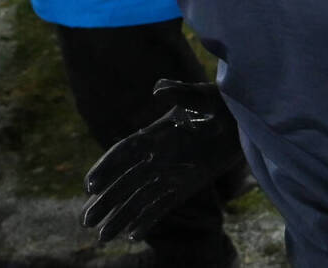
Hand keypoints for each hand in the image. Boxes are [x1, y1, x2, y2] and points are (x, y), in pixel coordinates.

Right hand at [82, 80, 239, 241]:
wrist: (243, 120)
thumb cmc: (222, 104)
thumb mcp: (204, 96)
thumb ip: (182, 93)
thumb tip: (157, 89)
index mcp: (154, 134)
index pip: (123, 153)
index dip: (106, 168)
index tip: (90, 186)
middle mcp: (157, 156)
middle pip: (124, 182)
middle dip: (105, 201)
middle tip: (84, 222)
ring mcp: (170, 173)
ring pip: (139, 198)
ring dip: (120, 216)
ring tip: (101, 237)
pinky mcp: (185, 186)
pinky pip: (162, 206)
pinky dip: (147, 219)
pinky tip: (131, 235)